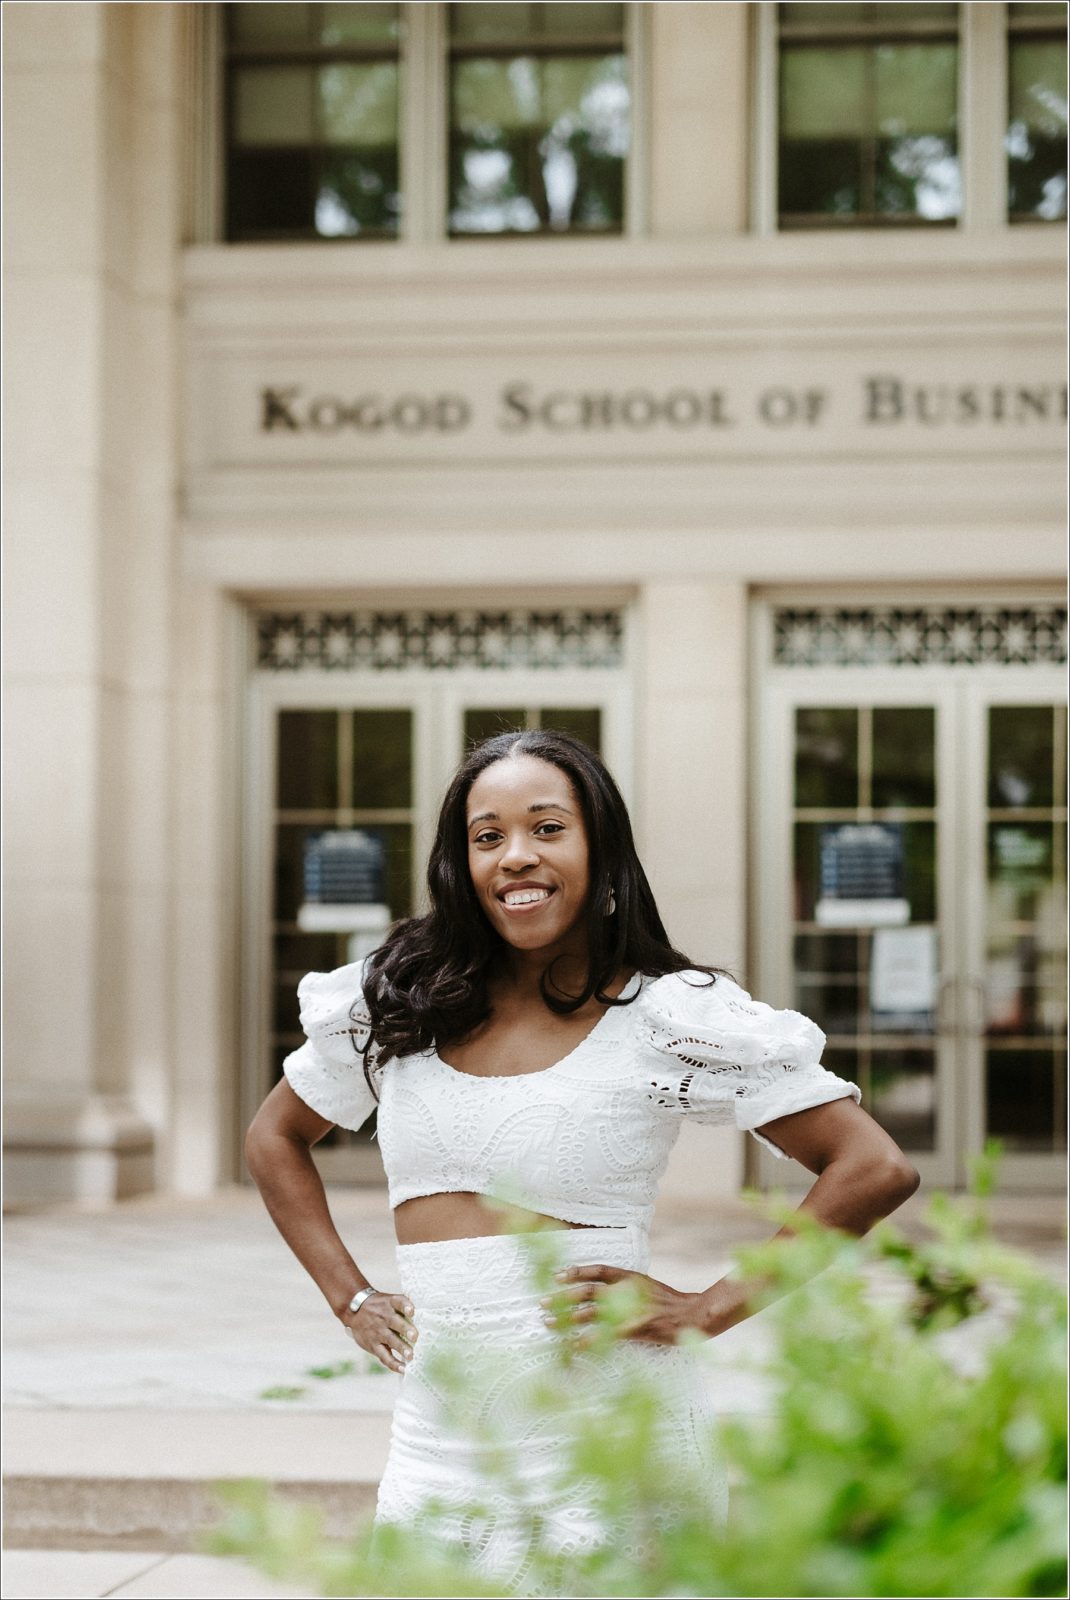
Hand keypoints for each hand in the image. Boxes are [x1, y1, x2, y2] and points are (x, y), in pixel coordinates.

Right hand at [342, 1292, 417, 1373]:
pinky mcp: (373, 1345)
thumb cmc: (380, 1306)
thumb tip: (428, 1309)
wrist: (354, 1309)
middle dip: (406, 1329)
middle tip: (415, 1337)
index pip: (398, 1302)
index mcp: (390, 1303)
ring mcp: (378, 1332)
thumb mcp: (389, 1300)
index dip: (405, 1306)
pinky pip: (383, 1356)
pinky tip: (403, 1369)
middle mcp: (384, 1317)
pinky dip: (393, 1363)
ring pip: (390, 1340)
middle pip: (395, 1322)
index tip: (412, 1310)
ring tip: (411, 1356)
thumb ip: (405, 1305)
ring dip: (401, 1348)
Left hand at [543, 1263, 703, 1346]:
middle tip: (542, 1303)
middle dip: (563, 1297)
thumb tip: (603, 1291)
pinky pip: (605, 1334)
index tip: (557, 1276)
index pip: (598, 1270)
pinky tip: (573, 1345)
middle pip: (588, 1291)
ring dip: (568, 1318)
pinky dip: (587, 1340)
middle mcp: (627, 1290)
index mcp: (630, 1277)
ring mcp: (631, 1308)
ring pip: (592, 1311)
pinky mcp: (635, 1328)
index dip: (576, 1271)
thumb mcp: (646, 1285)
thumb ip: (625, 1286)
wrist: (692, 1315)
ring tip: (549, 1323)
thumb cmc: (669, 1302)